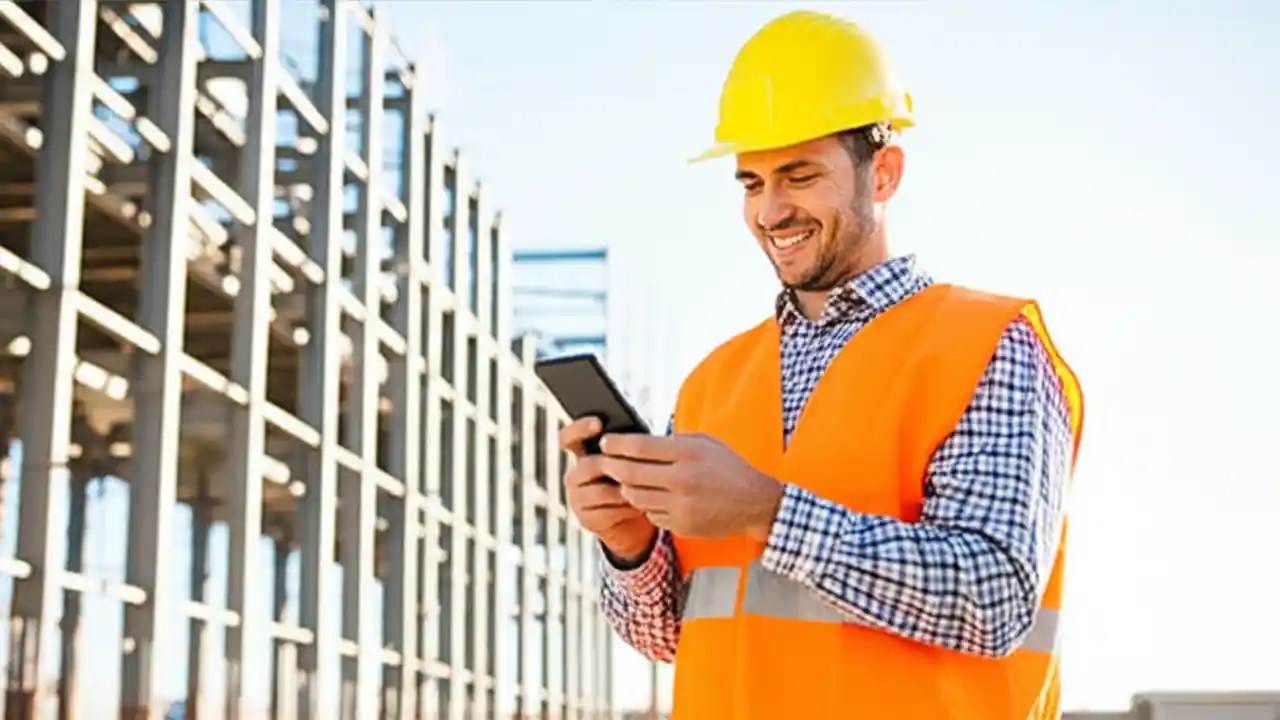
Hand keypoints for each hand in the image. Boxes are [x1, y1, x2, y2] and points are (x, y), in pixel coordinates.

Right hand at [559, 417, 656, 562]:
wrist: (635, 519)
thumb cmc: (636, 482)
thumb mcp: (631, 461)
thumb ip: (625, 449)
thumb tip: (636, 437)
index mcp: (582, 455)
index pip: (568, 438)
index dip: (579, 428)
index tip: (598, 423)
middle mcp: (575, 475)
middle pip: (587, 465)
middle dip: (615, 466)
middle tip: (637, 467)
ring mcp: (577, 498)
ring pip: (600, 490)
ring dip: (626, 490)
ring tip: (646, 489)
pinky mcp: (586, 519)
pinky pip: (606, 512)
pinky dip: (626, 509)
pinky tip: (639, 507)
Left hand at [598, 433, 783, 540]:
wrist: (754, 503)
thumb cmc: (728, 468)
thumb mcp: (705, 444)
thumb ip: (672, 442)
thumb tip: (637, 443)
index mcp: (688, 453)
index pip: (640, 446)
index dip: (616, 444)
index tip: (605, 443)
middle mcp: (682, 480)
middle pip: (630, 473)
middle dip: (611, 467)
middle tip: (604, 463)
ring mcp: (681, 506)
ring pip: (635, 497)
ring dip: (628, 488)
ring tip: (630, 480)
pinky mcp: (681, 525)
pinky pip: (651, 514)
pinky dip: (649, 506)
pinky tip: (656, 498)